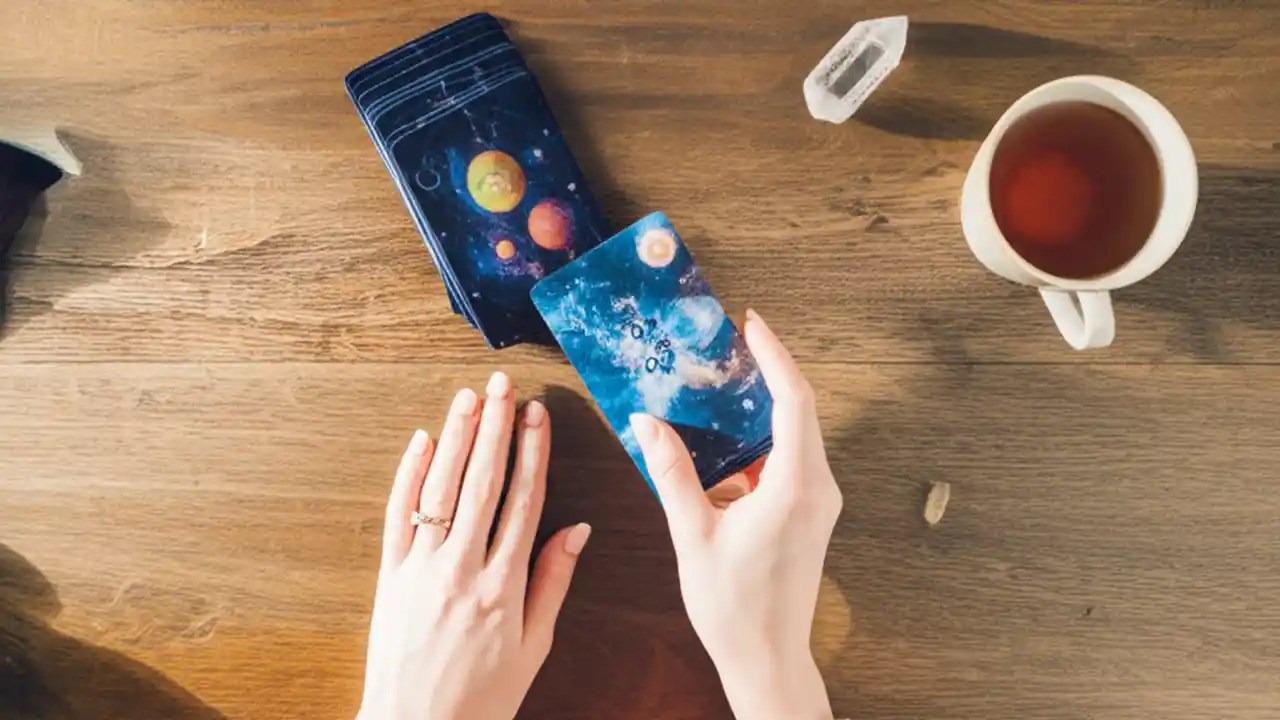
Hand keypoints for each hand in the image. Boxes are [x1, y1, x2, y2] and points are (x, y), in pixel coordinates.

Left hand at [358, 372, 590, 719]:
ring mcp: (420, 570)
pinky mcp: (388, 577)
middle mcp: (461, 570)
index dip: (532, 452)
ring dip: (456, 437)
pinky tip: (421, 442)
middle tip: (502, 386)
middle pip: (482, 483)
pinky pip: (397, 515)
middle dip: (495, 428)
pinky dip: (408, 475)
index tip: (537, 415)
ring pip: (440, 488)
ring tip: (468, 397)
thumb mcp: (533, 647)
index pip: (523, 501)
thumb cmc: (480, 698)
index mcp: (504, 587)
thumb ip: (553, 582)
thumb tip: (576, 529)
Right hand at [630, 310, 840, 719]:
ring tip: (721, 383)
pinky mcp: (810, 512)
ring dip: (762, 407)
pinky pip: (791, 459)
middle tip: (727, 345)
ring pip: (796, 434)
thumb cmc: (733, 606)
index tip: (751, 324)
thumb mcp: (693, 535)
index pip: (794, 401)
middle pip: (800, 410)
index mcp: (795, 488)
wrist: (767, 657)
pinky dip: (761, 440)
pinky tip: (726, 438)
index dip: (774, 356)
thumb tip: (647, 421)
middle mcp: (818, 488)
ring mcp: (819, 501)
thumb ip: (672, 473)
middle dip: (766, 373)